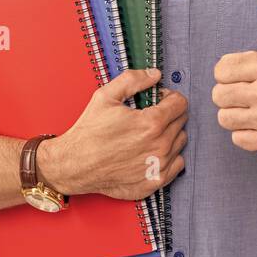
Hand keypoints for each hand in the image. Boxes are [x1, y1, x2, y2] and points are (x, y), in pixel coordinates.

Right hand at [38, 67, 187, 199]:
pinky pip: (178, 164)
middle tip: (150, 115)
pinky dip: (169, 156)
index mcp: (151, 124)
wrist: (75, 165)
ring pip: (180, 142)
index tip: (159, 99)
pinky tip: (152, 151)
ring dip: (170, 134)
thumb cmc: (89, 133)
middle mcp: (159, 146)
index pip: (180, 104)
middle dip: (169, 114)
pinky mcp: (155, 181)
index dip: (169, 97)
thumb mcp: (106, 96)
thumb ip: (133, 80)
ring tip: (149, 134)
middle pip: (181, 121)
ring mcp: (159, 166)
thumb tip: (154, 74)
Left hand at [212, 0, 256, 158]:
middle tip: (249, 94)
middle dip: (231, 94)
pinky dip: (246, 134)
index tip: (245, 75)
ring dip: (236, 115)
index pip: (220, 70)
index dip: (230, 73)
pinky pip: (237, 138)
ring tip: (254, 109)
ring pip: (224, 117)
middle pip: (218, 95)